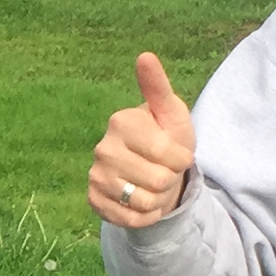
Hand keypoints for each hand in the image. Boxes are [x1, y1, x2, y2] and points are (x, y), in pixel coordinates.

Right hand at [90, 53, 195, 229]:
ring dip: (159, 199)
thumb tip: (145, 56)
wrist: (153, 173)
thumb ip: (159, 87)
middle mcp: (103, 148)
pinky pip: (131, 220)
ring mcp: (95, 176)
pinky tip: (143, 202)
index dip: (181, 159)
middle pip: (158, 180)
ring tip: (153, 186)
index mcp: (121, 121)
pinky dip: (145, 216)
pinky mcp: (93, 201)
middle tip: (163, 170)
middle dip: (170, 180)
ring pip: (144, 202)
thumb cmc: (166, 138)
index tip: (176, 152)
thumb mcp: (171, 113)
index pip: (166, 152)